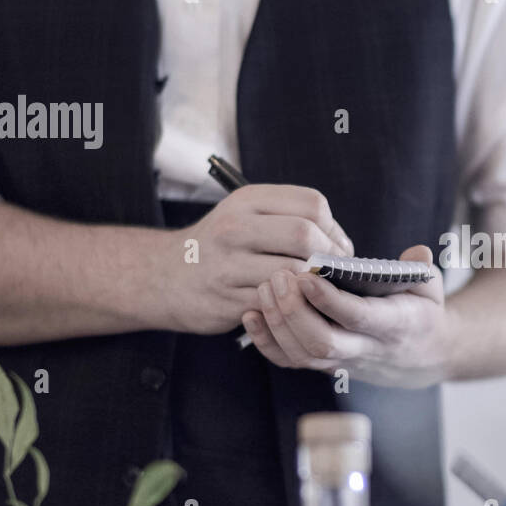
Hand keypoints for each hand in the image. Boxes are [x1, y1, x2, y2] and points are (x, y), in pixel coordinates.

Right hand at [159, 184, 353, 334]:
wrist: (163, 277)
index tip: (338, 248)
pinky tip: (294, 304)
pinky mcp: (226, 299)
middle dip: (330, 257)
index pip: (312, 204)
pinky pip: (276, 303)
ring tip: (316, 289)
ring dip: (314, 284)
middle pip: (305, 235)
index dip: (335, 229)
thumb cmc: (220, 246)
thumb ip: (290, 219)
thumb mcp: (247, 216)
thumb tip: (342, 245)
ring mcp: (227, 264)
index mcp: (247, 201)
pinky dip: (293, 305)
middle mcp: (235, 227)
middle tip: (334, 272)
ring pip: (293, 272)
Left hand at [240, 245, 451, 388]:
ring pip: (302, 354)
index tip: (305, 274)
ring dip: (277, 323)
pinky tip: (252, 314)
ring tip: (264, 286)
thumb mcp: (431, 288)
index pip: (358, 317)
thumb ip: (422, 269)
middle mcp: (366, 349)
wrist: (421, 356)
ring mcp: (343, 361)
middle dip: (294, 311)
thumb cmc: (422, 311)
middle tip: (278, 277)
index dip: (329, 299)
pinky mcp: (325, 365)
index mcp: (395, 325)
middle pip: (322, 342)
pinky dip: (266, 341)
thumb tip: (417, 254)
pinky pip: (290, 361)